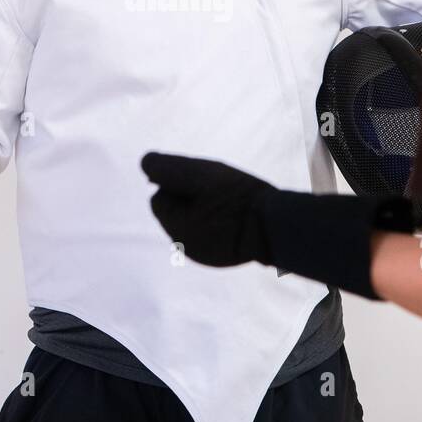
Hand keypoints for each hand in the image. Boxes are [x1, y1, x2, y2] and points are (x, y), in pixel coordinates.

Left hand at [141, 152, 274, 266]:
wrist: (276, 229)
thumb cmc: (238, 197)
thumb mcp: (199, 174)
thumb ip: (167, 168)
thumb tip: (145, 163)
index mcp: (174, 226)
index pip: (161, 195)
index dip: (180, 183)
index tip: (206, 182)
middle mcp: (183, 245)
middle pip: (175, 209)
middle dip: (190, 197)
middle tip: (219, 191)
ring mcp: (203, 254)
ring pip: (192, 221)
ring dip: (204, 209)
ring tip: (231, 204)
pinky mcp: (220, 258)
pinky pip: (207, 233)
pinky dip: (216, 223)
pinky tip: (236, 218)